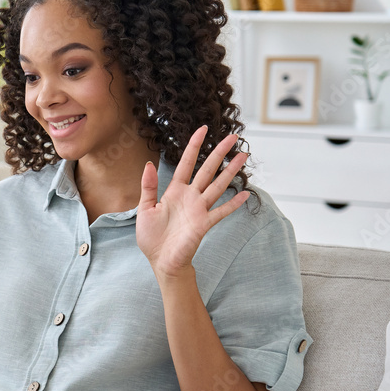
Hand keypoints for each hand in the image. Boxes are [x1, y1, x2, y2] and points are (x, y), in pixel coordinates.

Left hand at [135, 125, 249, 278]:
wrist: (160, 261)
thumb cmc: (152, 238)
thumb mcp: (144, 208)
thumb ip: (148, 186)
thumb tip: (149, 164)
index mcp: (174, 191)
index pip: (187, 163)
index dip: (194, 146)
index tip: (202, 129)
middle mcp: (190, 197)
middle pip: (207, 169)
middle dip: (219, 152)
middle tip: (233, 136)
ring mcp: (199, 209)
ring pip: (218, 185)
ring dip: (231, 171)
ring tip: (244, 155)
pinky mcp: (204, 224)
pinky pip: (221, 211)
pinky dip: (233, 203)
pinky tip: (245, 193)